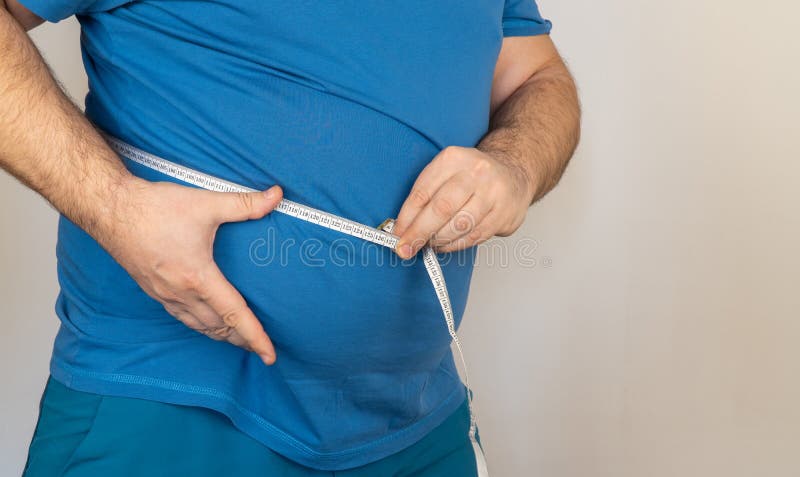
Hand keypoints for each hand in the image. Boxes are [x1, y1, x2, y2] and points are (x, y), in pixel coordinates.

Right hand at [94, 178, 282, 365]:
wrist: (109, 209)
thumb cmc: (155, 208)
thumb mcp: (206, 204)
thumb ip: (245, 203)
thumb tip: (277, 195)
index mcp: (198, 278)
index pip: (235, 316)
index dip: (255, 337)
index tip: (270, 356)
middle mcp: (181, 293)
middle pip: (218, 327)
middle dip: (242, 340)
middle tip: (261, 348)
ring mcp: (164, 294)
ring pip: (198, 325)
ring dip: (220, 334)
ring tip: (238, 340)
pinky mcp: (153, 289)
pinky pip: (181, 316)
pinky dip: (198, 324)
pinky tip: (204, 321)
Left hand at [393, 146, 533, 257]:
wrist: (514, 173)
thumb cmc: (471, 176)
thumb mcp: (446, 172)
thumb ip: (425, 195)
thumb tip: (402, 227)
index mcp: (453, 159)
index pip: (423, 192)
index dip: (407, 218)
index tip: (396, 235)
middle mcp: (475, 173)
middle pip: (441, 209)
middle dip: (419, 233)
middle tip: (405, 248)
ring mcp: (493, 193)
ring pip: (459, 225)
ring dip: (438, 240)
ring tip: (427, 245)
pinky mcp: (504, 213)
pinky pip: (474, 236)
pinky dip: (454, 245)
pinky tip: (444, 245)